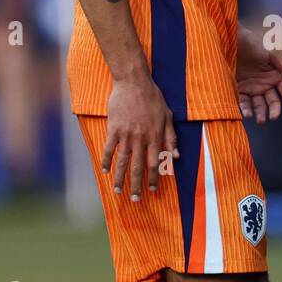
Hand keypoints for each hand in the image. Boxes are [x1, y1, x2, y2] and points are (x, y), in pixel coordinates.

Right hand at [103, 76, 178, 200]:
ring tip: (118, 191)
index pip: (155, 163)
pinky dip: (106, 161)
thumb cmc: (153, 98)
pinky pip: (108, 148)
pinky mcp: (113, 128)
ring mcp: (126, 134)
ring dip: (120, 178)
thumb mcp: (168, 116)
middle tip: (135, 199)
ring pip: (122, 162)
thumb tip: (176, 156)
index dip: (154, 179)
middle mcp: (141, 138)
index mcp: (156, 136)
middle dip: (137, 186)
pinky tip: (105, 171)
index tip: (153, 191)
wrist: (134, 82)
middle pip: (138, 167)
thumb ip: (171, 137)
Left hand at [236, 27, 281, 122]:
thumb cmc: (253, 44)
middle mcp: (265, 84)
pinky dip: (245, 109)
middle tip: (273, 117)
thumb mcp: (272, 54)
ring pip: (259, 105)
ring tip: (260, 120)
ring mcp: (252, 88)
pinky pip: (243, 102)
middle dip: (274, 110)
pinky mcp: (239, 89)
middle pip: (273, 102)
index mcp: (276, 76)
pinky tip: (247, 114)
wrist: (232, 41)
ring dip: (260, 113)